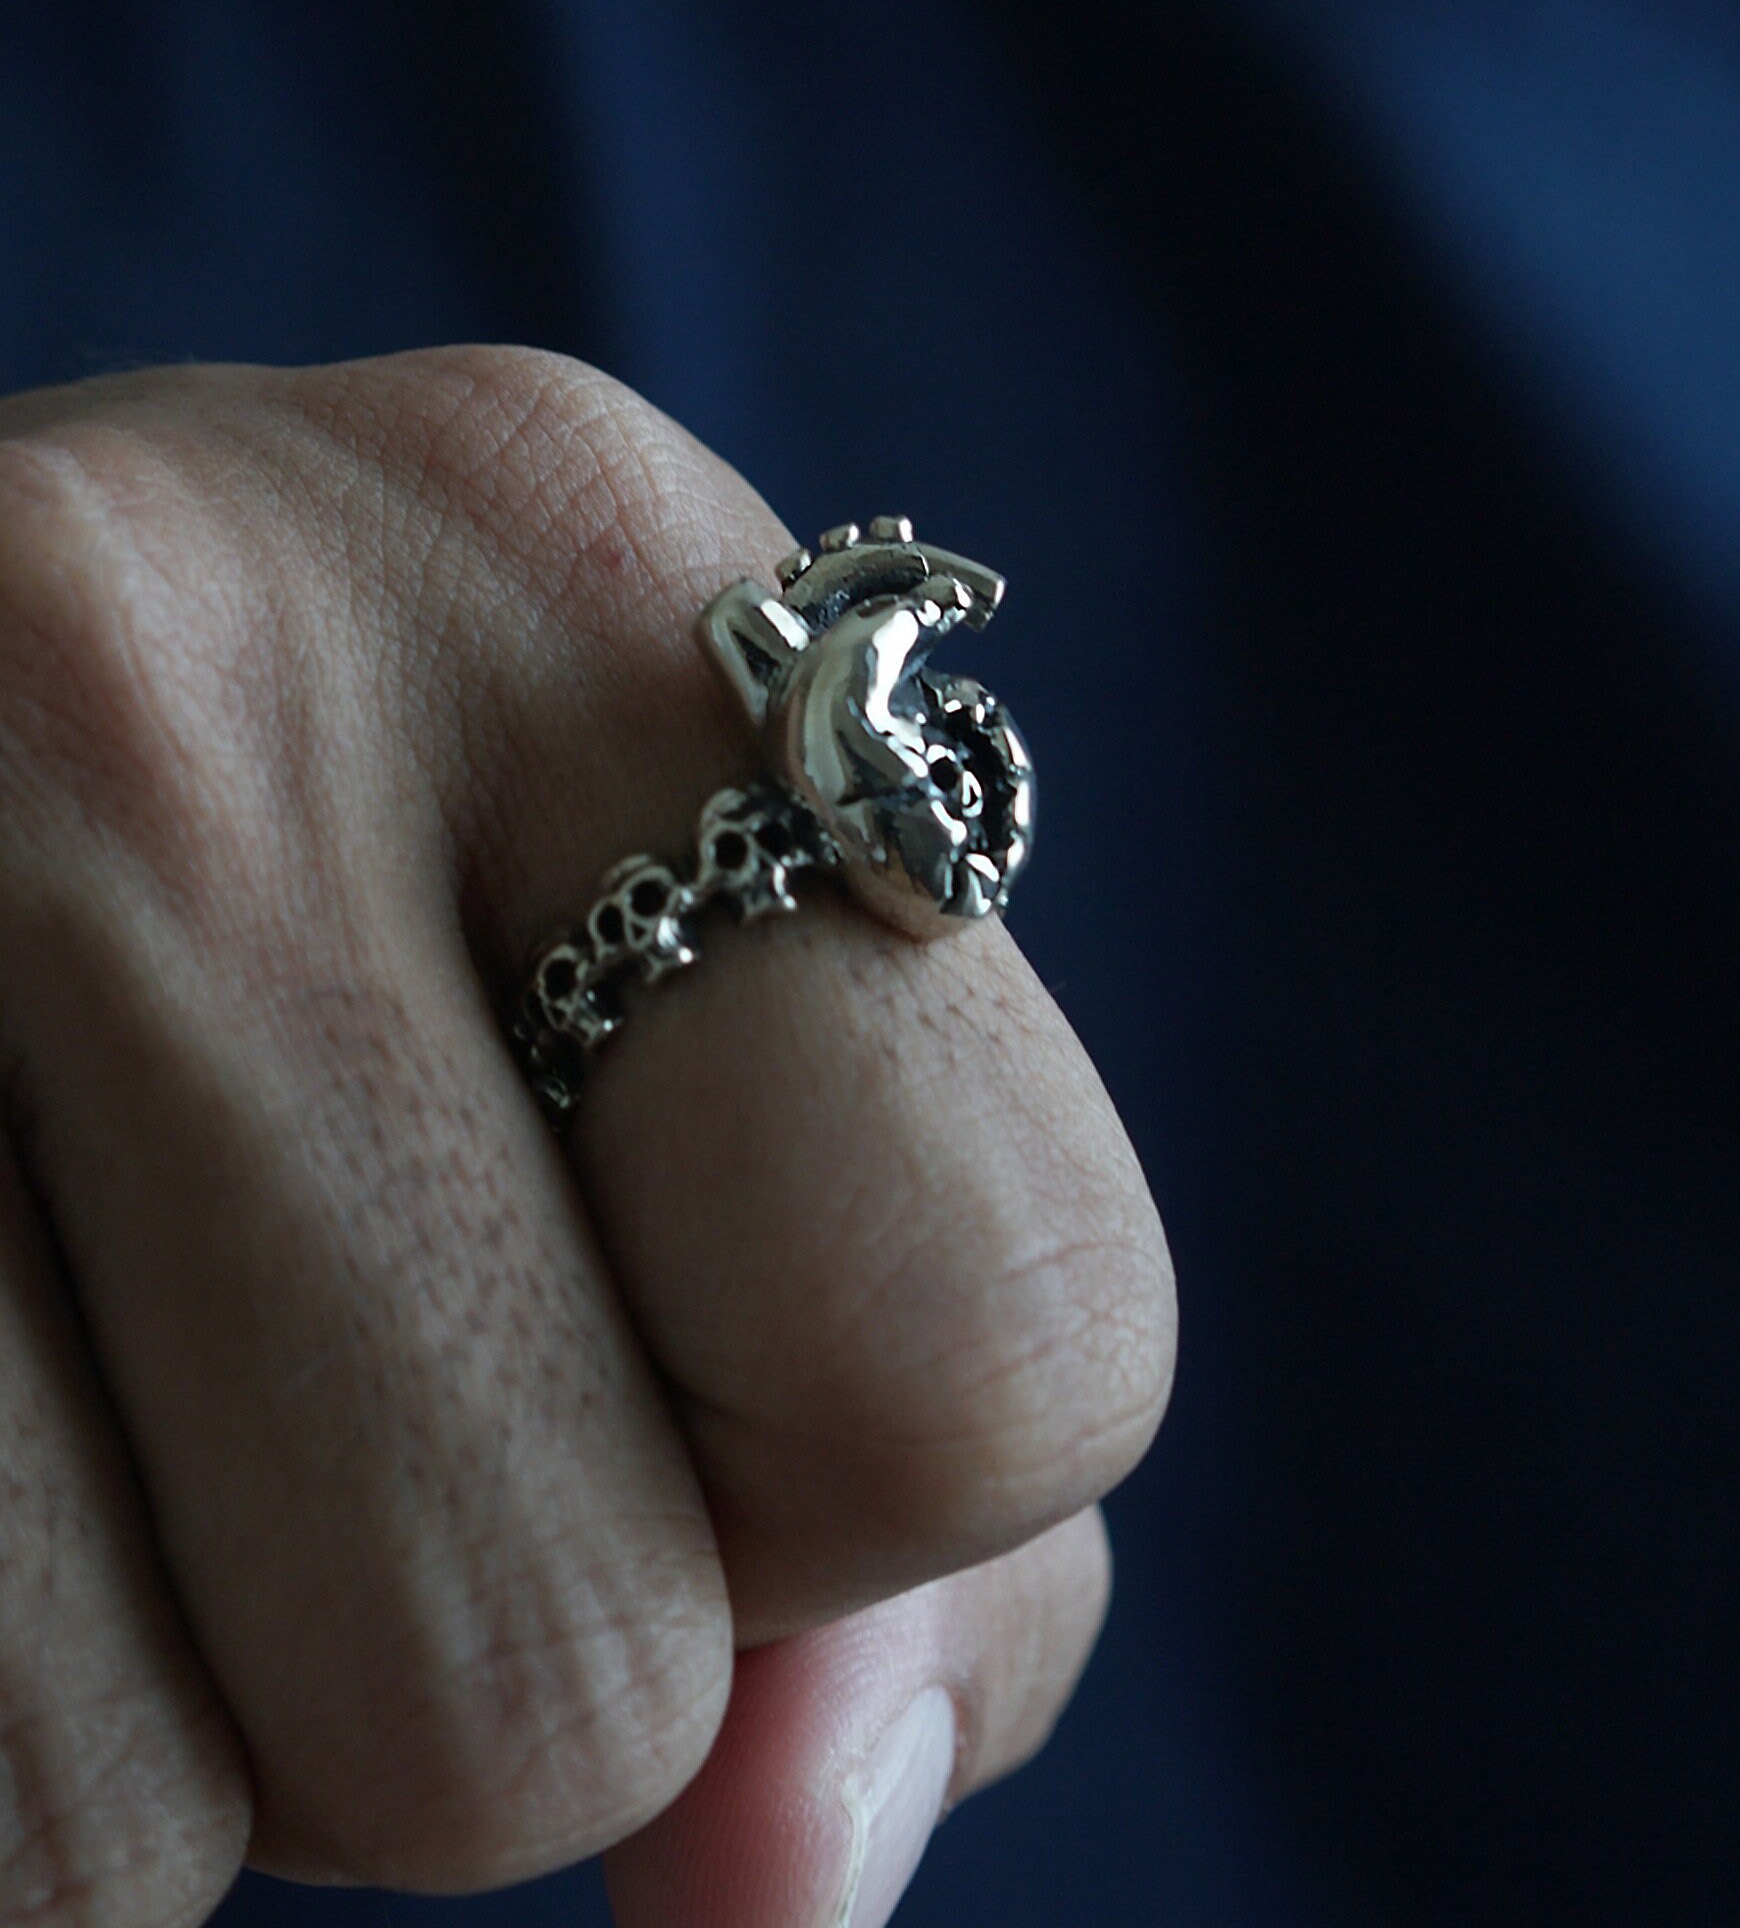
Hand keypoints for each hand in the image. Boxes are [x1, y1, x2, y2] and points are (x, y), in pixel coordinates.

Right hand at [0, 350, 1173, 1925]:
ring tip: (136, 1343)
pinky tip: (5, 1384)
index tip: (700, 1309)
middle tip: (368, 1324)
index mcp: (610, 594)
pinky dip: (13, 1719)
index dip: (863, 1481)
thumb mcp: (714, 1014)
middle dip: (520, 1630)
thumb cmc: (401, 876)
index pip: (989, 1352)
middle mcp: (176, 685)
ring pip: (169, 1830)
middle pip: (574, 1673)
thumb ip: (888, 1434)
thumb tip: (788, 1895)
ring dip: (217, 1702)